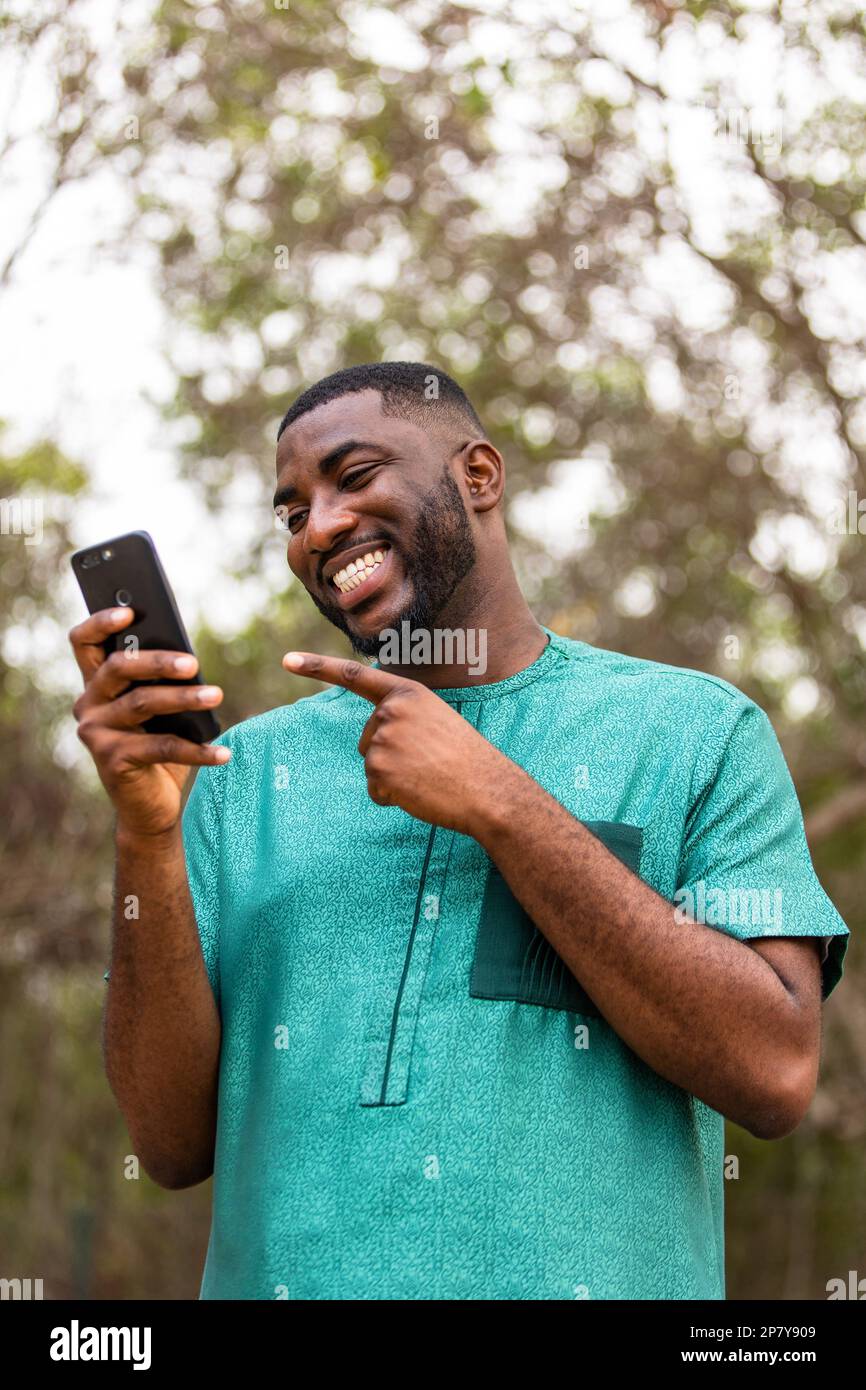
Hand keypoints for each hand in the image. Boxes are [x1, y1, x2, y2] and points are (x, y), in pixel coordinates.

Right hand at [69, 606, 228, 839]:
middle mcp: (88, 705)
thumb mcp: (160, 711)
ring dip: (185, 699)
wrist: (149, 806)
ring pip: (142, 703)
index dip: (101, 622)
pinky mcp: (111, 760)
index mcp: (96, 685)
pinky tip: (223, 752)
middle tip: (194, 664)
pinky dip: (198, 750)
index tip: (131, 612)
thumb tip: (188, 659)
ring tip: (217, 697)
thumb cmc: (159, 748)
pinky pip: (161, 746)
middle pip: (118, 668)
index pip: (83, 642)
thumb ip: (161, 683)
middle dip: (158, 662)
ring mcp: (95, 733)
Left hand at [282, 651, 513, 836]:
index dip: (318, 667)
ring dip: (394, 778)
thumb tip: (374, 742)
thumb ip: (403, 719)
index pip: (356, 677)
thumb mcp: (437, 721)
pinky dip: (394, 797)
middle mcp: (391, 711)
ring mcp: (383, 740)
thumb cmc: (467, 759)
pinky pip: (375, 790)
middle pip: (367, 738)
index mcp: (407, 694)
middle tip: (428, 762)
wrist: (486, 789)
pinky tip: (420, 792)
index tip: (287, 660)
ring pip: (372, 765)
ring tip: (428, 775)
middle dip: (390, 756)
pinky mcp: (379, 770)